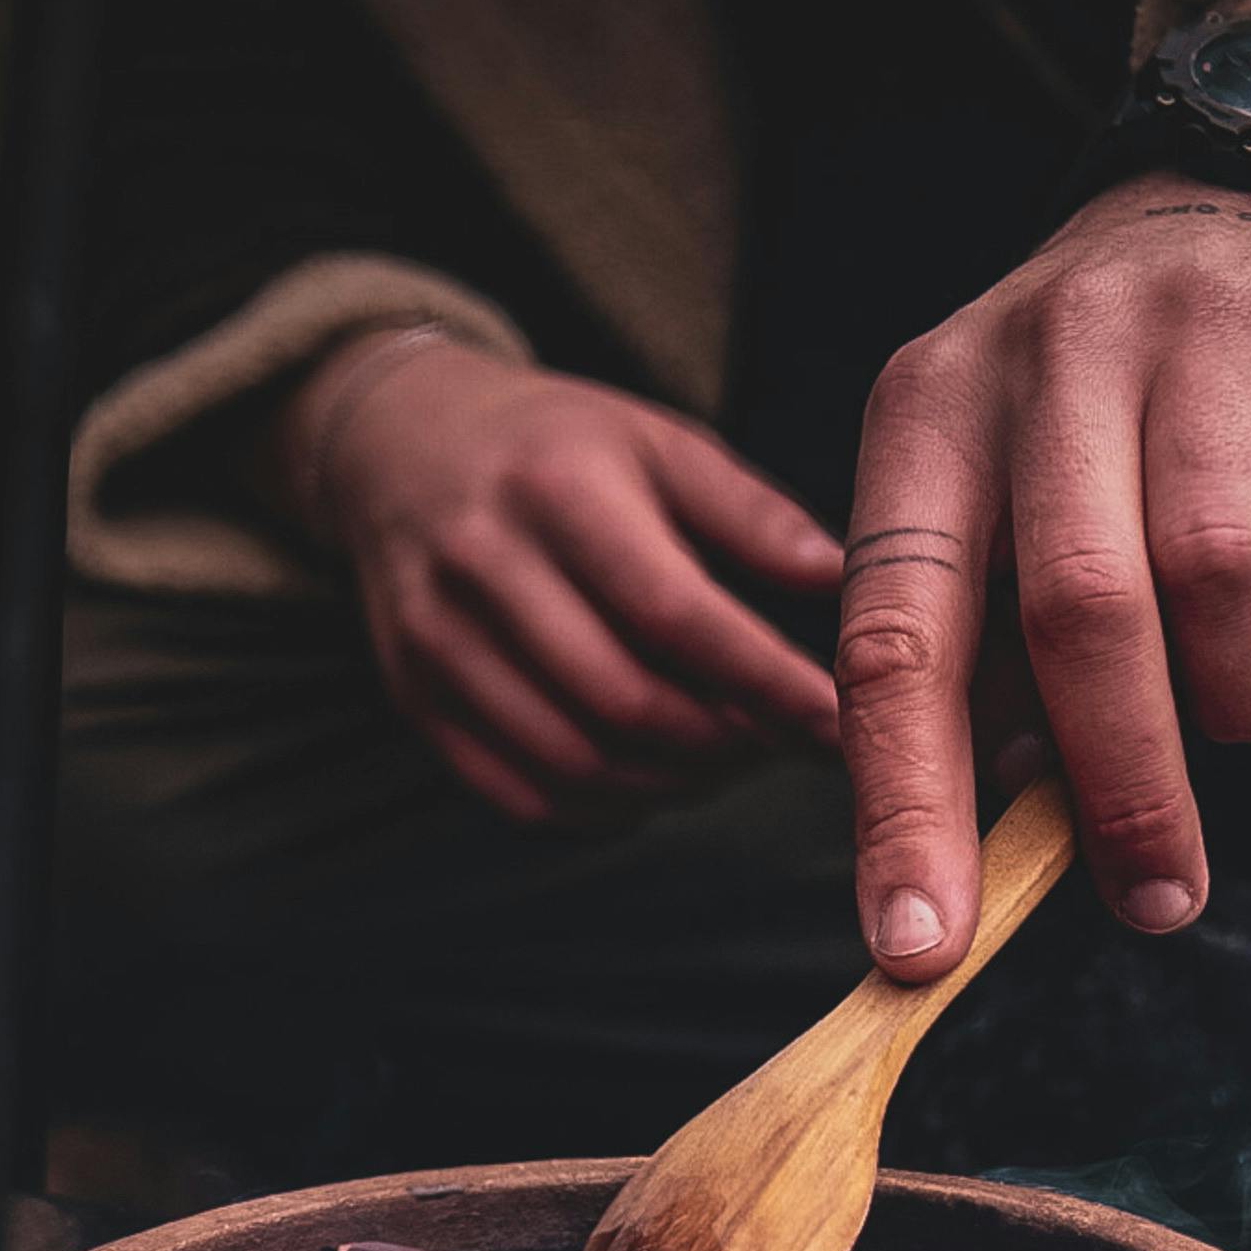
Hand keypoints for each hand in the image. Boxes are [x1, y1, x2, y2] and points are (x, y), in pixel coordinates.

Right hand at [284, 343, 841, 823]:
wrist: (402, 447)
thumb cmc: (561, 449)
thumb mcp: (659, 443)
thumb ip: (753, 518)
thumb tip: (847, 584)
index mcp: (556, 487)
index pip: (674, 613)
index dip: (765, 681)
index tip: (837, 720)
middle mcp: (481, 566)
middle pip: (624, 703)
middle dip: (726, 745)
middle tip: (783, 743)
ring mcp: (434, 641)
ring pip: (574, 763)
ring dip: (673, 784)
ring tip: (727, 759)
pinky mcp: (415, 699)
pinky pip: (521, 795)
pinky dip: (605, 807)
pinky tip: (652, 778)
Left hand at [837, 183, 1250, 970]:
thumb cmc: (1096, 407)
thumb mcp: (996, 483)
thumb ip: (980, 653)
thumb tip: (977, 862)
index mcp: (930, 411)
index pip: (895, 635)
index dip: (904, 805)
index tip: (916, 950)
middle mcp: (1052, 354)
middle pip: (1082, 616)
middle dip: (1124, 791)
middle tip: (1157, 901)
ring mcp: (1201, 332)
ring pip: (1223, 588)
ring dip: (1238, 699)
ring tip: (1235, 699)